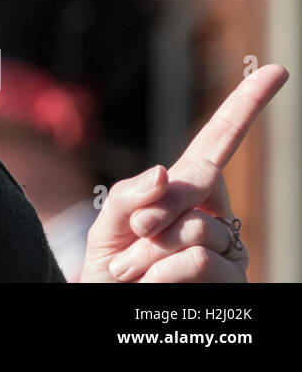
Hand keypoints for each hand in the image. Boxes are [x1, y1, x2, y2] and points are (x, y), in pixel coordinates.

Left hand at [80, 63, 287, 281]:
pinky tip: (153, 288)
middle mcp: (217, 217)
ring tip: (134, 273)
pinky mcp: (233, 283)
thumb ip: (132, 197)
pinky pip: (198, 260)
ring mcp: (229, 252)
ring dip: (150, 251)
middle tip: (129, 236)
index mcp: (186, 192)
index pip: (218, 141)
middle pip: (199, 183)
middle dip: (156, 208)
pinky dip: (162, 272)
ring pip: (195, 228)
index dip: (246, 106)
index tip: (276, 70)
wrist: (112, 315)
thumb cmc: (110, 272)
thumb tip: (166, 172)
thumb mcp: (108, 228)